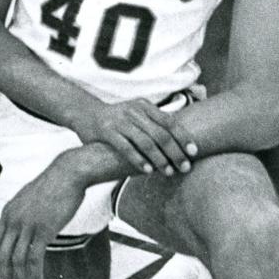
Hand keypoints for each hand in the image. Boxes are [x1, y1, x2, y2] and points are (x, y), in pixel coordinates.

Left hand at [0, 157, 85, 278]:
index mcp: (9, 211)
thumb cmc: (53, 185)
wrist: (68, 174)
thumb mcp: (28, 197)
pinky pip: (36, 258)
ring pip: (18, 260)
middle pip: (3, 255)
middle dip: (4, 276)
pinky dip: (35, 274)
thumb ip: (20, 213)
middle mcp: (14, 220)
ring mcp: (28, 225)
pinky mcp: (44, 230)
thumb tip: (19, 228)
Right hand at [73, 98, 197, 176]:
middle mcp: (134, 111)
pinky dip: (138, 159)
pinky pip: (126, 147)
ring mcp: (120, 121)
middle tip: (185, 167)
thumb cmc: (116, 119)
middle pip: (160, 133)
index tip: (194, 152)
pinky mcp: (107, 131)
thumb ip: (153, 123)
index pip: (170, 122)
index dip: (183, 137)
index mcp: (144, 106)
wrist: (84, 113)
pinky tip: (147, 170)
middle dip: (175, 152)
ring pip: (145, 141)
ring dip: (159, 158)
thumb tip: (179, 140)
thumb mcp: (136, 114)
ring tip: (168, 172)